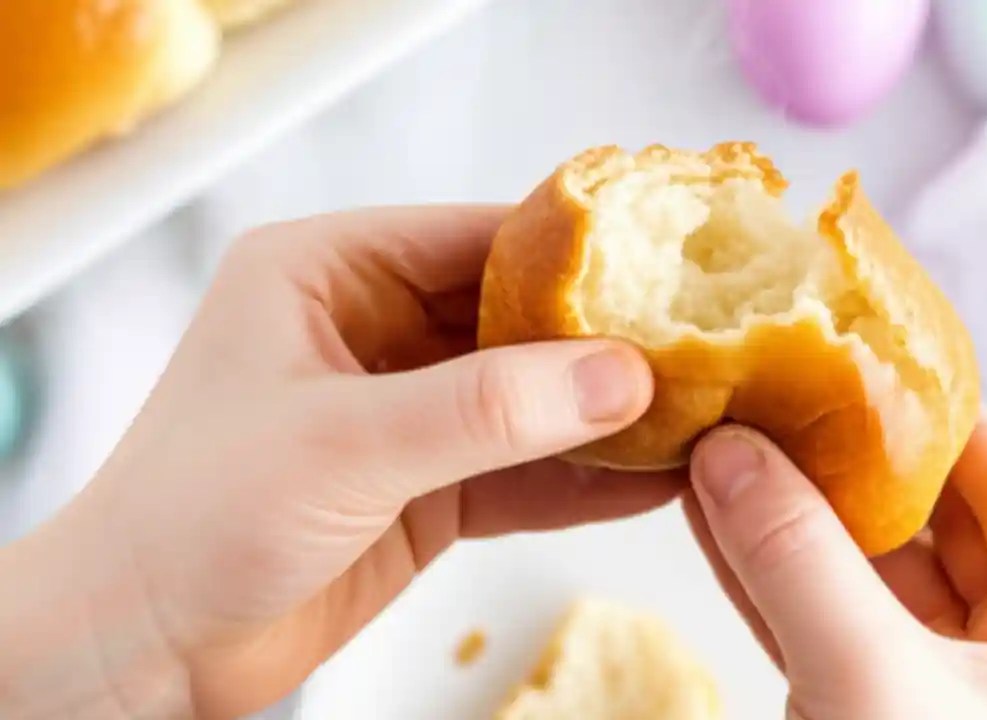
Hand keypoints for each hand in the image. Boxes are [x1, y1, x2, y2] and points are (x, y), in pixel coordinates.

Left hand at [0, 206, 677, 718]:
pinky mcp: (424, 486)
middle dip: (602, 343)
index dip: (572, 253)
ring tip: (699, 415)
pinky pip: (520, 469)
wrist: (145, 649)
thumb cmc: (195, 518)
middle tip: (701, 351)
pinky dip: (580, 479)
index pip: (475, 238)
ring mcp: (404, 413)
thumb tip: (619, 374)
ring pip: (528, 399)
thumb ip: (487, 407)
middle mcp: (372, 331)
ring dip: (603, 415)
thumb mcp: (347, 444)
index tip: (662, 270)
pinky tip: (651, 481)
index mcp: (329, 274)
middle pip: (516, 319)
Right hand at [684, 417, 986, 719]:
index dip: (949, 418)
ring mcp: (921, 687)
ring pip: (855, 572)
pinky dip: (759, 570)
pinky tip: (708, 514)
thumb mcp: (876, 682)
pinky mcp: (851, 712)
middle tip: (779, 389)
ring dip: (787, 510)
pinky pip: (809, 621)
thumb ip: (803, 562)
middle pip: (930, 524)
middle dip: (847, 460)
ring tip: (724, 437)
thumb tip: (731, 450)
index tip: (871, 360)